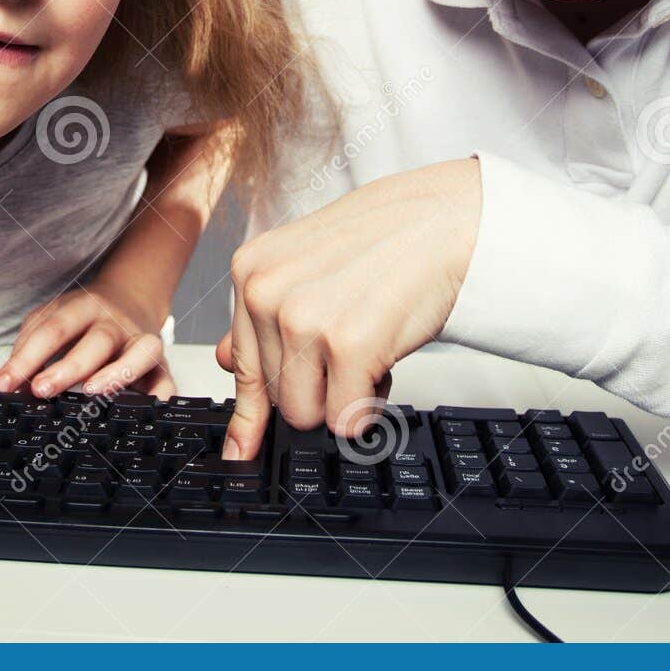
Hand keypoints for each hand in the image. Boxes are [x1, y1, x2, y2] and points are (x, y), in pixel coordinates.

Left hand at [0, 279, 176, 398]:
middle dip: (68, 367)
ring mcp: (141, 340)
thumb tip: (8, 384)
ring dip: (116, 372)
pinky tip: (147, 409)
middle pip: (97, 340)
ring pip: (139, 352)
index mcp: (84, 307)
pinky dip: (161, 393)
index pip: (52, 330)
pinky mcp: (160, 363)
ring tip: (91, 391)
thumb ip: (30, 345)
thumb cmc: (83, 318)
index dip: (26, 358)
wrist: (132, 296)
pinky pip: (166, 378)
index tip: (3, 384)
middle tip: (41, 389)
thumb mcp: (53, 317)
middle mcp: (115, 322)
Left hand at [216, 157, 480, 459]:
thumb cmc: (383, 240)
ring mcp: (303, 318)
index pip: (240, 365)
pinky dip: (370, 407)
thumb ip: (262, 315)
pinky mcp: (347, 344)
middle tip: (351, 347)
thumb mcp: (304, 264)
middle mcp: (266, 292)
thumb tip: (224, 361)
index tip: (242, 450)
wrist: (445, 220)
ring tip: (367, 349)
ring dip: (343, 398)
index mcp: (251, 270)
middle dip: (319, 386)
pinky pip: (346, 418)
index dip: (250, 412)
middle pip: (276, 397)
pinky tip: (383, 365)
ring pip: (306, 414)